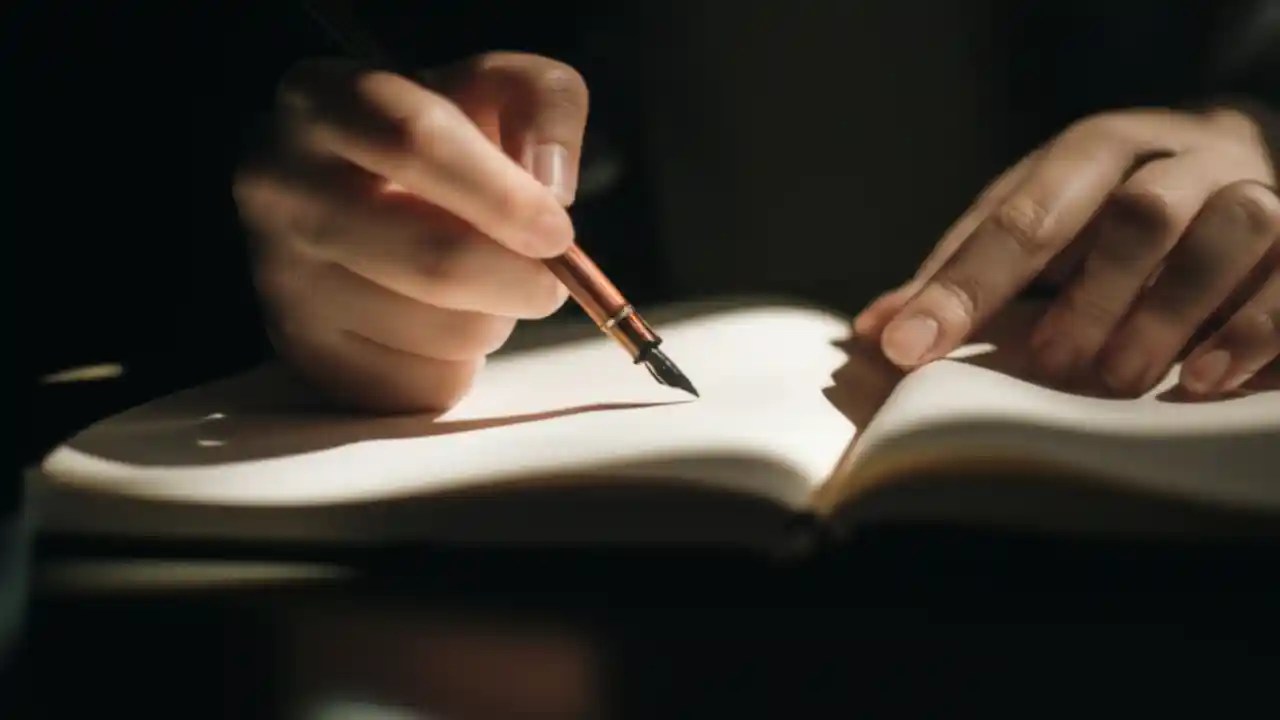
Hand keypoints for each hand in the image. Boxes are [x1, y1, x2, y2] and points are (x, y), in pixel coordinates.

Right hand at [234, 53, 587, 411]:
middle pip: (433, 258)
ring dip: (494, 319)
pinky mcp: (303, 352)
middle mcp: (281, 185)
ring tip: (482, 287)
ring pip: (441, 330)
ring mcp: (282, 276)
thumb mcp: (496, 88)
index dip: (503, 195)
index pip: (415, 142)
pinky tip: (442, 322)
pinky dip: (462, 363)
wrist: (354, 192)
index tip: (558, 234)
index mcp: (323, 99)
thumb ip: (543, 103)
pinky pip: (424, 385)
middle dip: (519, 279)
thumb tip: (551, 185)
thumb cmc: (436, 141)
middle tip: (551, 280)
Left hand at [855, 107, 1278, 396]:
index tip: (906, 348)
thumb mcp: (1034, 218)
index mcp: (1094, 151)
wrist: (1235, 156)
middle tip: (1051, 362)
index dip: (961, 286)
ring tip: (1121, 378)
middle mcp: (1177, 158)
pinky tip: (1206, 380)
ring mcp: (1251, 191)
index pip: (1022, 215)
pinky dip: (1252, 333)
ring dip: (1171, 312)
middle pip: (1139, 215)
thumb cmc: (1107, 204)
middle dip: (1091, 295)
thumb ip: (961, 271)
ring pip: (1230, 231)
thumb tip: (875, 331)